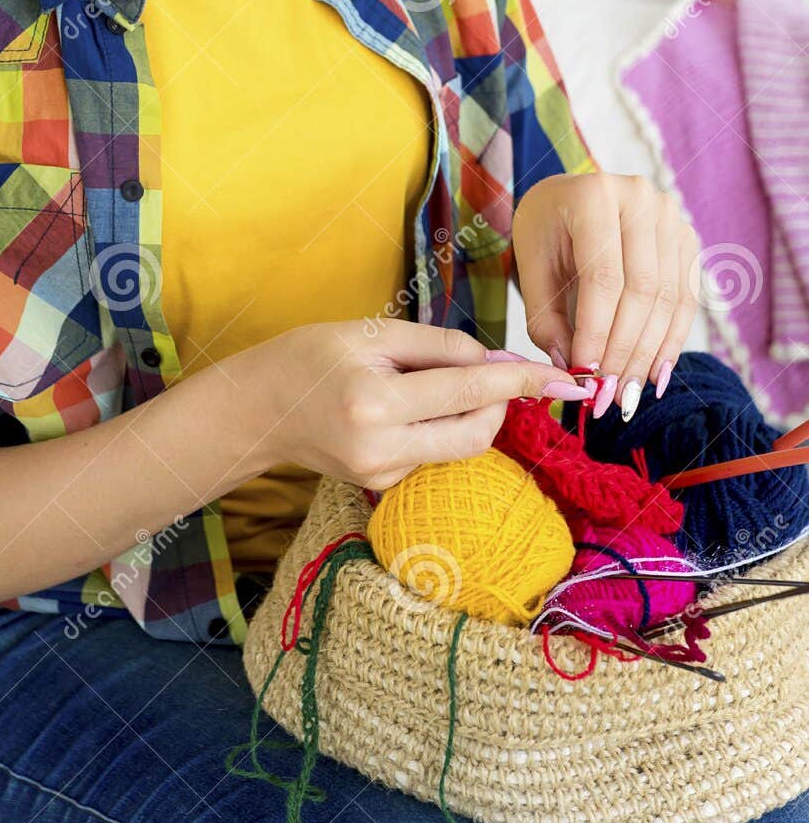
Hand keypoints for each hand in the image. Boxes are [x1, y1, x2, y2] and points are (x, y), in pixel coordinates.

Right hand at [259, 320, 592, 490]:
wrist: (257, 409)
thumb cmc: (310, 357)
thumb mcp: (372, 334)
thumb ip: (440, 347)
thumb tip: (499, 361)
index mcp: (375, 403)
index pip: (468, 392)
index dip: (520, 381)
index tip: (564, 379)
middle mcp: (380, 449)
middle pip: (476, 432)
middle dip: (498, 401)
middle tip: (493, 369)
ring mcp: (380, 476)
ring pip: (460, 448)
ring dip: (470, 414)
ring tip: (434, 382)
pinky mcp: (381, 488)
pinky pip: (433, 456)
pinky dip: (438, 428)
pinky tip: (407, 408)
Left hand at [511, 171, 700, 421]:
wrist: (570, 197)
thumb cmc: (545, 231)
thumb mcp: (532, 268)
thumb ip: (547, 319)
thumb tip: (574, 371)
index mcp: (594, 195)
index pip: (603, 277)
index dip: (597, 331)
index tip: (586, 374)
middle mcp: (641, 199)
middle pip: (642, 290)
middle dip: (626, 351)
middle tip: (610, 396)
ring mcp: (672, 217)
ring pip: (668, 299)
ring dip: (649, 354)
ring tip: (629, 395)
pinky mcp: (688, 240)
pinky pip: (685, 299)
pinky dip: (670, 341)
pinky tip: (654, 375)